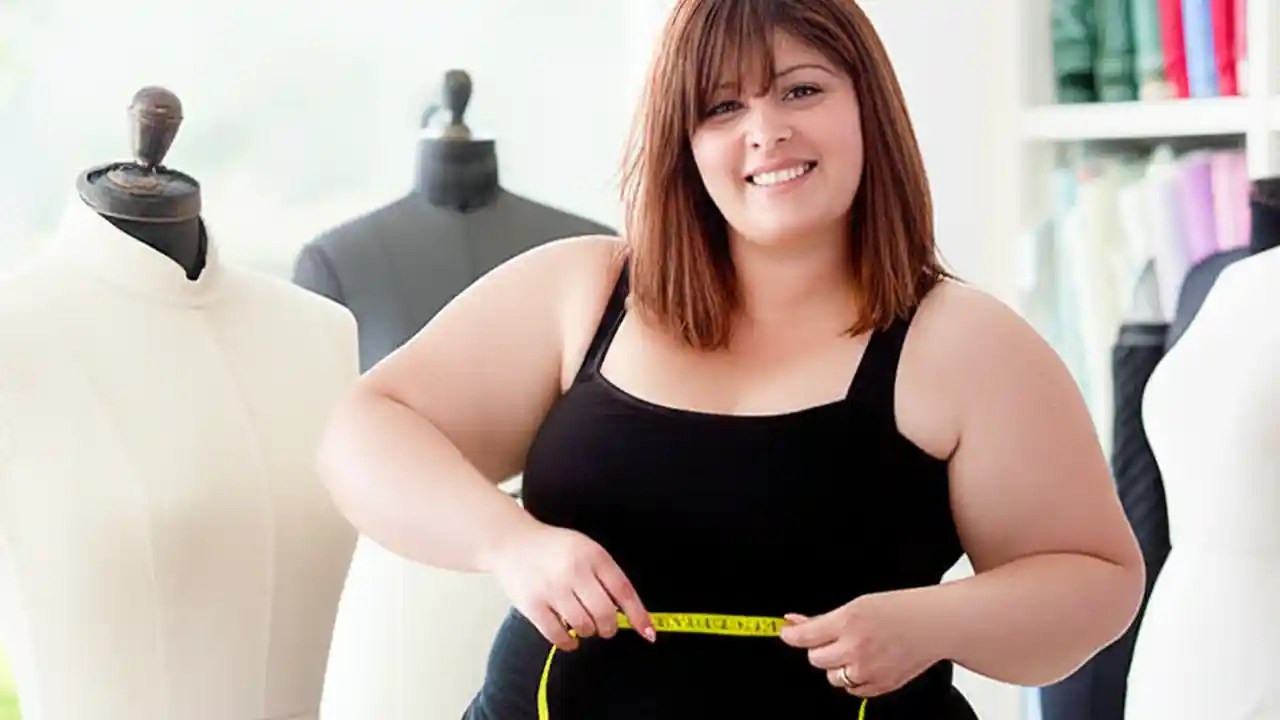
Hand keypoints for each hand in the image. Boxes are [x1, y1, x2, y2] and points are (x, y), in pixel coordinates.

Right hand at [485, 520, 655, 651]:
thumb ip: (605, 575)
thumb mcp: (586, 549)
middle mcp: (574, 571)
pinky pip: (559, 636)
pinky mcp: (533, 605)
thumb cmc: (553, 548)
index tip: (648, 632)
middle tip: (606, 626)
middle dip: (610, 627)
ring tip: (583, 623)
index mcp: (593, 556)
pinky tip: (569, 637)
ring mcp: (552, 589)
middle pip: (605, 613)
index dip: (638, 615)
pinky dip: (569, 642)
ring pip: (584, 627)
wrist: (512, 542)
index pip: (623, 590)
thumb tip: (626, 610)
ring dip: (588, 632)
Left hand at [779, 590, 941, 697]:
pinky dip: (853, 679)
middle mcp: (857, 647)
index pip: (805, 636)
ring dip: (836, 665)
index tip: (786, 633)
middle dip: (819, 648)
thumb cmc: (899, 609)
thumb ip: (824, 619)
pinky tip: (865, 662)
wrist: (934, 625)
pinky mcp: (881, 685)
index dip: (791, 635)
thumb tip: (793, 624)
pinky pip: (851, 690)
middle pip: (816, 659)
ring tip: (853, 649)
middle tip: (832, 638)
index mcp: (849, 621)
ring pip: (832, 676)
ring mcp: (869, 670)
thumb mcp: (858, 604)